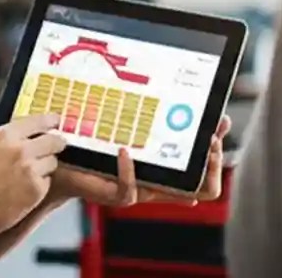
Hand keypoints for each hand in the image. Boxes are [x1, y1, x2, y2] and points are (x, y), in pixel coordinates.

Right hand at [0, 113, 65, 239]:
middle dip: (55, 144)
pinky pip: (46, 183)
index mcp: (5, 135)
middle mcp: (20, 149)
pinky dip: (39, 186)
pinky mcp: (35, 191)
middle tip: (54, 148)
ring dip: (45, 167)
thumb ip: (5, 141)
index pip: (39, 120)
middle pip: (54, 140)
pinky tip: (22, 190)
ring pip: (53, 162)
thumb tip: (22, 138)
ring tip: (27, 175)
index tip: (56, 122)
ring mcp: (30, 170)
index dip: (51, 121)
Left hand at [52, 115, 231, 206]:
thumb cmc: (92, 141)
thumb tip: (167, 85)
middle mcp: (159, 182)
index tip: (220, 124)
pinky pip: (130, 191)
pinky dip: (129, 170)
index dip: (220, 152)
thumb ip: (143, 110)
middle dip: (215, 163)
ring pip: (178, 194)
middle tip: (212, 138)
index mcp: (164, 167)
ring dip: (191, 169)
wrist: (60, 162)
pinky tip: (125, 151)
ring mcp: (141, 190)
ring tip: (189, 143)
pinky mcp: (117, 196)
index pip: (206, 169)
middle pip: (207, 187)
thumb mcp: (123, 120)